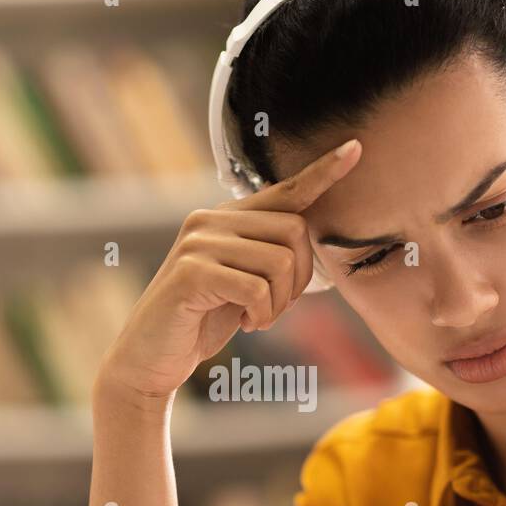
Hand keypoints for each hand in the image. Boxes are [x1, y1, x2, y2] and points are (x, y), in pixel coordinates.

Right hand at [96, 137, 362, 405]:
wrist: (151, 357)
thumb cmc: (201, 321)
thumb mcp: (241, 284)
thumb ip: (266, 258)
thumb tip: (308, 243)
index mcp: (226, 218)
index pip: (283, 190)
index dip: (322, 172)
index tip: (355, 148)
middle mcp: (210, 220)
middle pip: (295, 231)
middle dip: (299, 279)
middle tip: (275, 308)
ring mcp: (198, 243)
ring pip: (280, 261)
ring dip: (279, 303)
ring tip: (257, 318)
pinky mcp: (192, 273)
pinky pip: (256, 288)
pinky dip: (262, 314)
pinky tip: (245, 324)